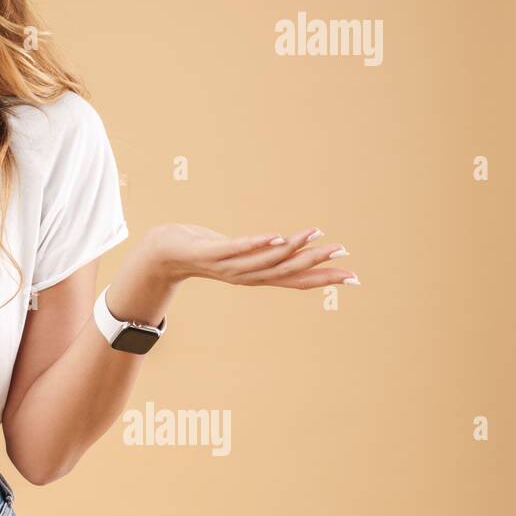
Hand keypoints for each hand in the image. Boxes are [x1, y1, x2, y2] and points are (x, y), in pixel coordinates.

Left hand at [147, 223, 358, 289]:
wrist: (163, 253)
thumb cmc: (204, 250)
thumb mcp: (239, 252)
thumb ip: (262, 252)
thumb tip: (288, 245)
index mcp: (254, 276)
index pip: (295, 280)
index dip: (323, 279)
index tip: (352, 277)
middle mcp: (244, 276)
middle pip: (286, 271)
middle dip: (316, 263)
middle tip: (342, 252)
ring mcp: (227, 266)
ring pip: (265, 260)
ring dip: (292, 247)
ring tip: (314, 234)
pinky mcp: (210, 253)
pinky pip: (237, 249)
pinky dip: (256, 244)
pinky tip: (274, 236)